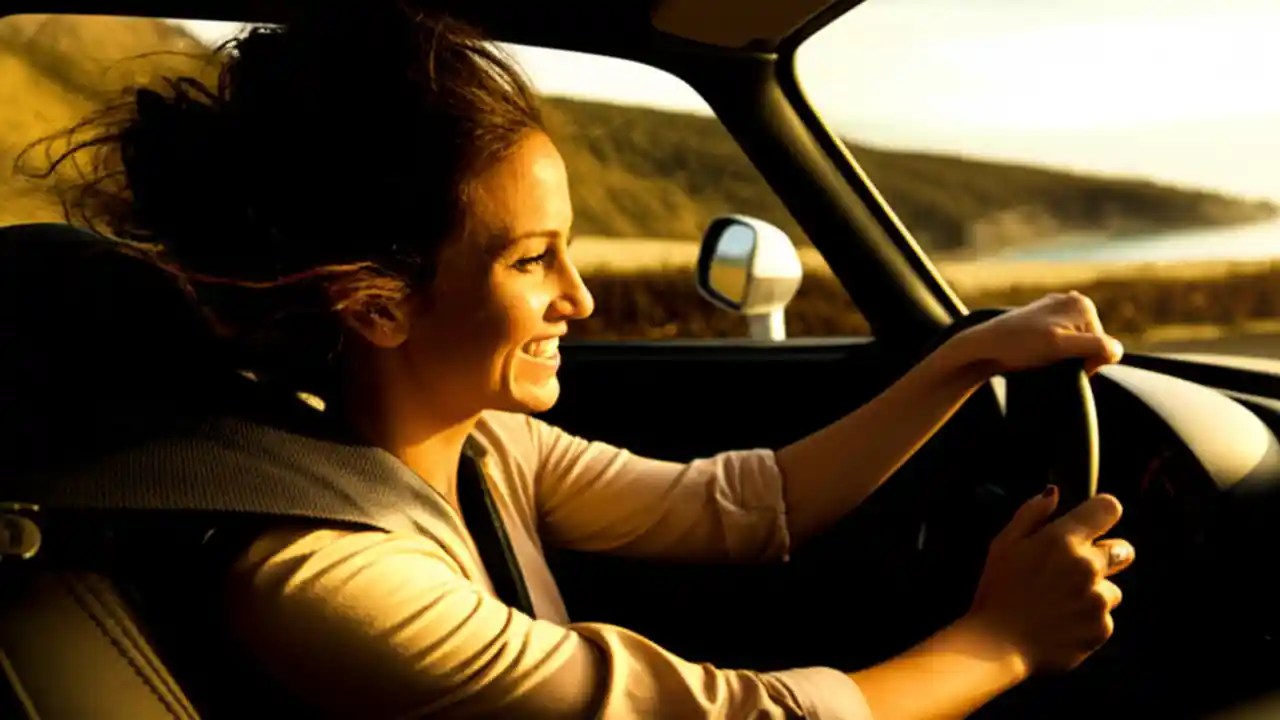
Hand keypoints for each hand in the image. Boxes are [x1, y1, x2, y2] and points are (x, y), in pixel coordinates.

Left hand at [949, 291, 1124, 375]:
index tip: (1061, 362)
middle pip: (1094, 346)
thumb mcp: (1060, 346)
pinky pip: (1066, 344)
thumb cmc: (1019, 346)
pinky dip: (1058, 353)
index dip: (1088, 363)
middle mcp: (1074, 302)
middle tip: (1049, 360)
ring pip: (1080, 347)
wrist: (984, 347)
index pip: (1106, 347)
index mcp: (1083, 304)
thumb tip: (1117, 350)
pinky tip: (1040, 352)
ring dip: (1066, 358)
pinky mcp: (1048, 321)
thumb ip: (1094, 347)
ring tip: (1042, 355)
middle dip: (1077, 359)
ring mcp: (1060, 310)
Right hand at [965, 486, 1134, 673]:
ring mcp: (1098, 599)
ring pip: (1112, 589)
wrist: (996, 645)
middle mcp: (1088, 566)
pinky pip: (1104, 618)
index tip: (1093, 522)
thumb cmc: (997, 590)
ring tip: (1060, 604)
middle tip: (1077, 569)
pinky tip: (1060, 624)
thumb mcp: (1003, 544)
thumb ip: (1031, 514)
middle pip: (1124, 550)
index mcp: (1063, 540)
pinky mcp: (1102, 628)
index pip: (1108, 508)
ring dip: (1094, 593)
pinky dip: (1088, 620)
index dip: (1102, 513)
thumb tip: (1054, 493)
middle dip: (1107, 555)